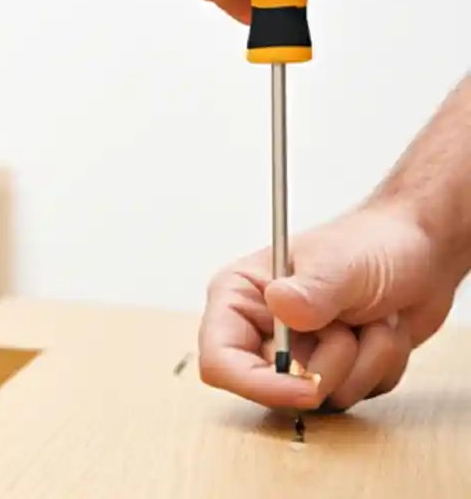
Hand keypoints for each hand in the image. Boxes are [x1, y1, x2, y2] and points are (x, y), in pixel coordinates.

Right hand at [198, 205, 461, 409]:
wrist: (418, 248)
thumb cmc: (371, 241)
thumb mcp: (340, 263)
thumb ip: (311, 290)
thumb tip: (280, 305)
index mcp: (238, 298)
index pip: (220, 360)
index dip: (259, 384)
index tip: (308, 388)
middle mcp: (261, 330)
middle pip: (275, 388)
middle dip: (329, 364)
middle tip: (353, 326)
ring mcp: (297, 353)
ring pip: (323, 396)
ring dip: (364, 361)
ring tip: (373, 319)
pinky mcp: (332, 370)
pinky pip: (357, 396)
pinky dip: (382, 366)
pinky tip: (382, 329)